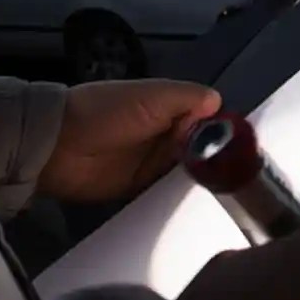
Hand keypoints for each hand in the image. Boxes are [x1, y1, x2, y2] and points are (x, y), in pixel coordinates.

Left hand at [39, 79, 221, 201]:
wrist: (58, 145)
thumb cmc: (107, 112)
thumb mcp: (152, 95)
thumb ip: (188, 97)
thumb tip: (219, 102)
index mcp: (169, 108)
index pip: (208, 119)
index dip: (224, 131)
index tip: (241, 147)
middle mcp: (165, 135)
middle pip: (203, 148)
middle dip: (217, 159)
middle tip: (235, 174)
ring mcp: (153, 163)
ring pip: (190, 171)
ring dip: (202, 178)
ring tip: (225, 190)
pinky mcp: (141, 188)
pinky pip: (168, 192)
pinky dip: (181, 196)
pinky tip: (200, 203)